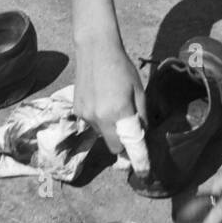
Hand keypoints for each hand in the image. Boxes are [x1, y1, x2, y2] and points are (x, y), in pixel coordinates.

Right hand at [73, 35, 146, 159]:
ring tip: (113, 103)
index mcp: (118, 113)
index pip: (130, 146)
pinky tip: (101, 99)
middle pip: (114, 146)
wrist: (95, 48)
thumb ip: (141, 116)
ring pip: (102, 135)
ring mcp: (85, 115)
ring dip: (110, 128)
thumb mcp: (139, 90)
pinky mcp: (77, 110)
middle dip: (123, 143)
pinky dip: (99, 118)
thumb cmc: (121, 67)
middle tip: (129, 128)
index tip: (144, 174)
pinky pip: (92, 123)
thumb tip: (141, 134)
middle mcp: (99, 118)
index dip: (138, 161)